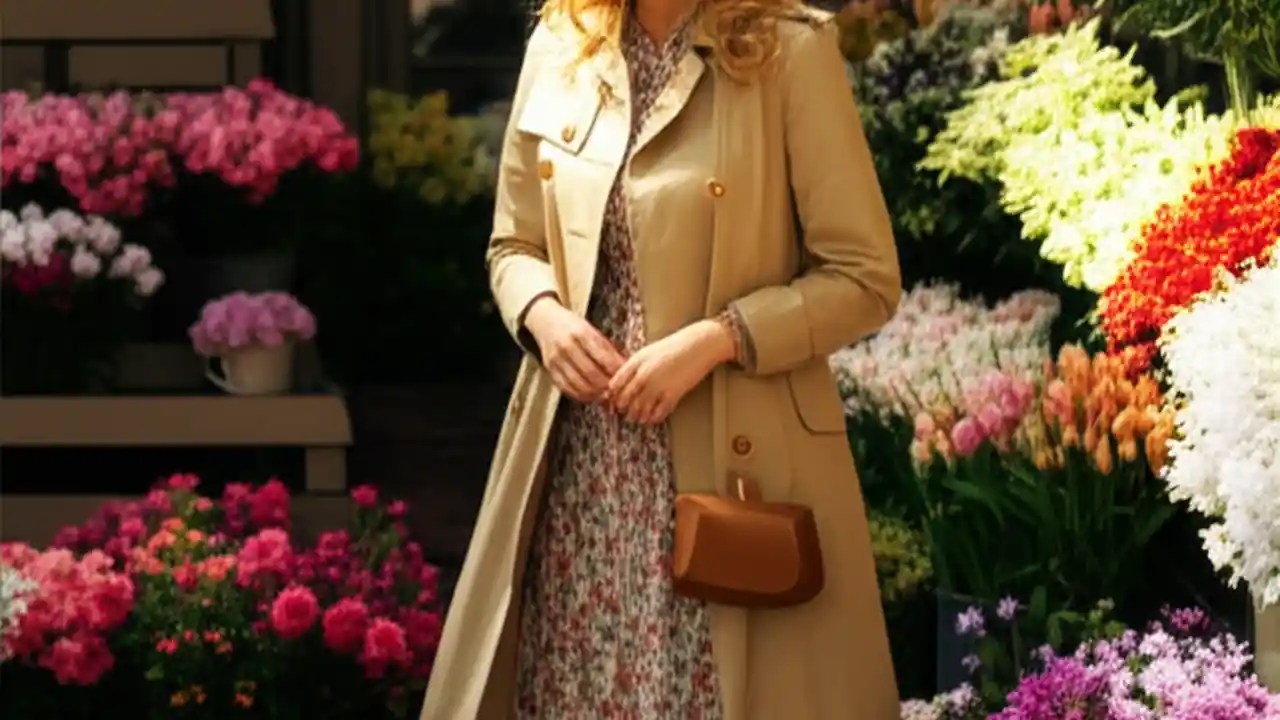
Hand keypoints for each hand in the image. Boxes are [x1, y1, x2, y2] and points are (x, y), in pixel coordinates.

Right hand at [524, 296, 625, 402]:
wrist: (545, 322)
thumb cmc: (575, 327)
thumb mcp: (592, 330)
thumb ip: (607, 349)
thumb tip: (626, 368)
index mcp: (581, 332)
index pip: (602, 356)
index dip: (616, 371)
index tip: (627, 379)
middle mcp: (567, 346)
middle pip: (591, 373)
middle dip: (607, 386)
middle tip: (618, 393)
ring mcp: (556, 359)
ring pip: (579, 384)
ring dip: (595, 394)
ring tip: (607, 398)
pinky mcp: (550, 370)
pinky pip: (567, 388)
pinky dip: (581, 396)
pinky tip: (591, 397)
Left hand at [607, 320, 735, 423]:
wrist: (699, 344)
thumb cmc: (674, 346)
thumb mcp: (648, 352)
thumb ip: (634, 366)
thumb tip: (624, 383)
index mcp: (636, 362)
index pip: (615, 384)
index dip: (613, 395)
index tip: (615, 400)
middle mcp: (644, 374)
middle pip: (625, 399)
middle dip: (624, 409)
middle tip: (626, 413)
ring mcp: (657, 385)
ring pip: (639, 410)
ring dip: (638, 416)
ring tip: (639, 418)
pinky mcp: (672, 394)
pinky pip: (657, 414)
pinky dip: (653, 418)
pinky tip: (654, 418)